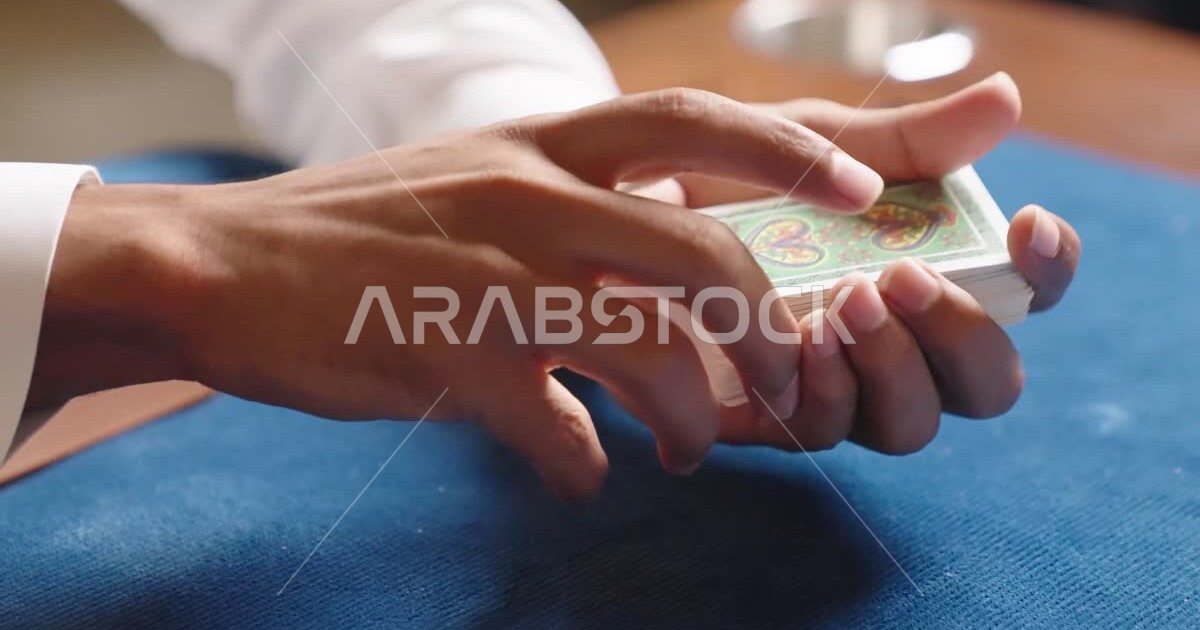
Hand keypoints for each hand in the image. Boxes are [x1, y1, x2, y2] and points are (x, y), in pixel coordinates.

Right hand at [37, 88, 898, 499]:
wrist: (227, 265)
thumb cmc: (365, 231)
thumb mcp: (478, 181)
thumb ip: (575, 207)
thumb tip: (675, 260)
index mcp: (543, 145)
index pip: (693, 123)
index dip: (792, 150)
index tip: (864, 184)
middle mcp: (530, 197)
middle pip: (709, 256)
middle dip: (772, 334)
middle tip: (785, 385)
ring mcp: (491, 278)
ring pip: (655, 349)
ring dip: (693, 416)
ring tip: (683, 451)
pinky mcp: (448, 357)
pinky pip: (561, 429)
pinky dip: (587, 465)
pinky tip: (578, 474)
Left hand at [706, 74, 1081, 452]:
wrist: (632, 205)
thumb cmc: (741, 176)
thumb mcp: (822, 146)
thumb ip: (909, 141)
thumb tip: (1005, 99)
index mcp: (931, 276)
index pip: (1024, 295)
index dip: (1047, 272)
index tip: (1026, 225)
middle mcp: (898, 346)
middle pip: (985, 385)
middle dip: (964, 338)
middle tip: (906, 276)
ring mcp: (840, 388)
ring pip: (909, 423)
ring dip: (892, 364)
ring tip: (846, 299)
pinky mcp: (773, 415)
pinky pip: (823, 430)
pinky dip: (825, 388)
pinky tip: (799, 341)